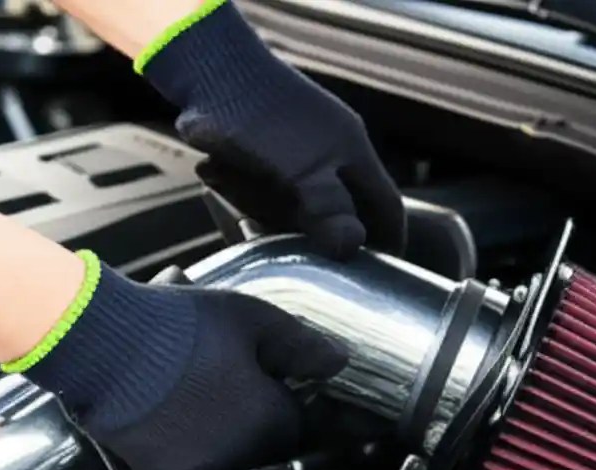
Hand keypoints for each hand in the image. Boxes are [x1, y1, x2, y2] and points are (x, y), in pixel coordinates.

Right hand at [24, 261, 345, 469]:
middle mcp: (236, 458)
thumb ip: (303, 345)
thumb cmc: (175, 328)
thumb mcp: (253, 319)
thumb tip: (340, 360)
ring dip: (218, 430)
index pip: (297, 423)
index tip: (267, 376)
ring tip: (193, 388)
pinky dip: (182, 442)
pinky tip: (168, 406)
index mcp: (268, 423)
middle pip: (261, 444)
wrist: (100, 344)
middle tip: (225, 375)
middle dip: (252, 414)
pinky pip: (185, 462)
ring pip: (224, 456)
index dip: (283, 396)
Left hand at [140, 1, 404, 259]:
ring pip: (295, 199)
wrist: (208, 68)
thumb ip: (328, 211)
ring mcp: (298, 146)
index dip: (387, 243)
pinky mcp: (264, 144)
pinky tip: (216, 176)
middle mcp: (332, 150)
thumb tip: (353, 247)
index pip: (386, 207)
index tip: (382, 275)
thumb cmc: (261, 122)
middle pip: (338, 209)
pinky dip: (242, 189)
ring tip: (236, 199)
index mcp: (353, 151)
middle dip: (312, 231)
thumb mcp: (300, 172)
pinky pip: (262, 182)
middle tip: (296, 257)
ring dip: (265, 207)